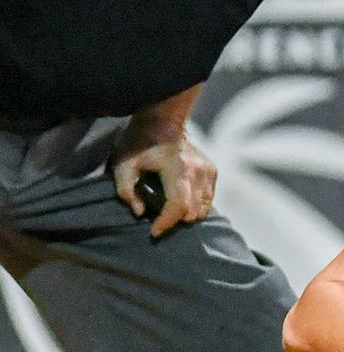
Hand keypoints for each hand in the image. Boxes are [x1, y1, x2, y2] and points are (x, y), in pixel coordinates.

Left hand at [111, 113, 216, 238]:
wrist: (162, 120)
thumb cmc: (139, 142)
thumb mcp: (122, 164)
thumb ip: (127, 191)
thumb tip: (140, 212)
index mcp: (177, 168)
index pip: (179, 204)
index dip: (166, 222)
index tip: (153, 231)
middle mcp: (198, 170)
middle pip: (193, 211)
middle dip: (174, 221)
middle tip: (158, 221)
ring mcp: (208, 171)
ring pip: (203, 208)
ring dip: (186, 215)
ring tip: (168, 212)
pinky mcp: (212, 171)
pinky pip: (207, 199)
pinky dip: (195, 206)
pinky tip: (180, 202)